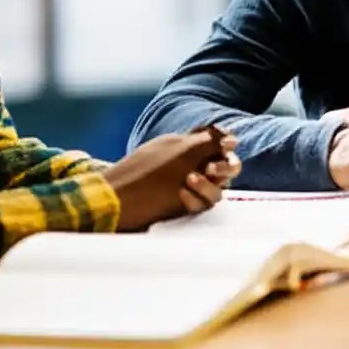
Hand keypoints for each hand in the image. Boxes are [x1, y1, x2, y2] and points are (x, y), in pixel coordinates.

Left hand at [103, 126, 240, 231]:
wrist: (115, 202)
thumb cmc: (148, 173)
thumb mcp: (182, 151)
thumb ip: (211, 141)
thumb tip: (233, 140)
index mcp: (184, 145)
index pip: (217, 141)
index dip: (226, 146)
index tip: (226, 147)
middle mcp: (188, 165)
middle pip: (222, 166)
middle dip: (224, 168)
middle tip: (212, 170)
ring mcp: (185, 187)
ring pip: (215, 189)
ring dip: (207, 186)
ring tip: (188, 183)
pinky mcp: (181, 208)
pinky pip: (201, 205)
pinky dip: (195, 200)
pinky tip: (181, 198)